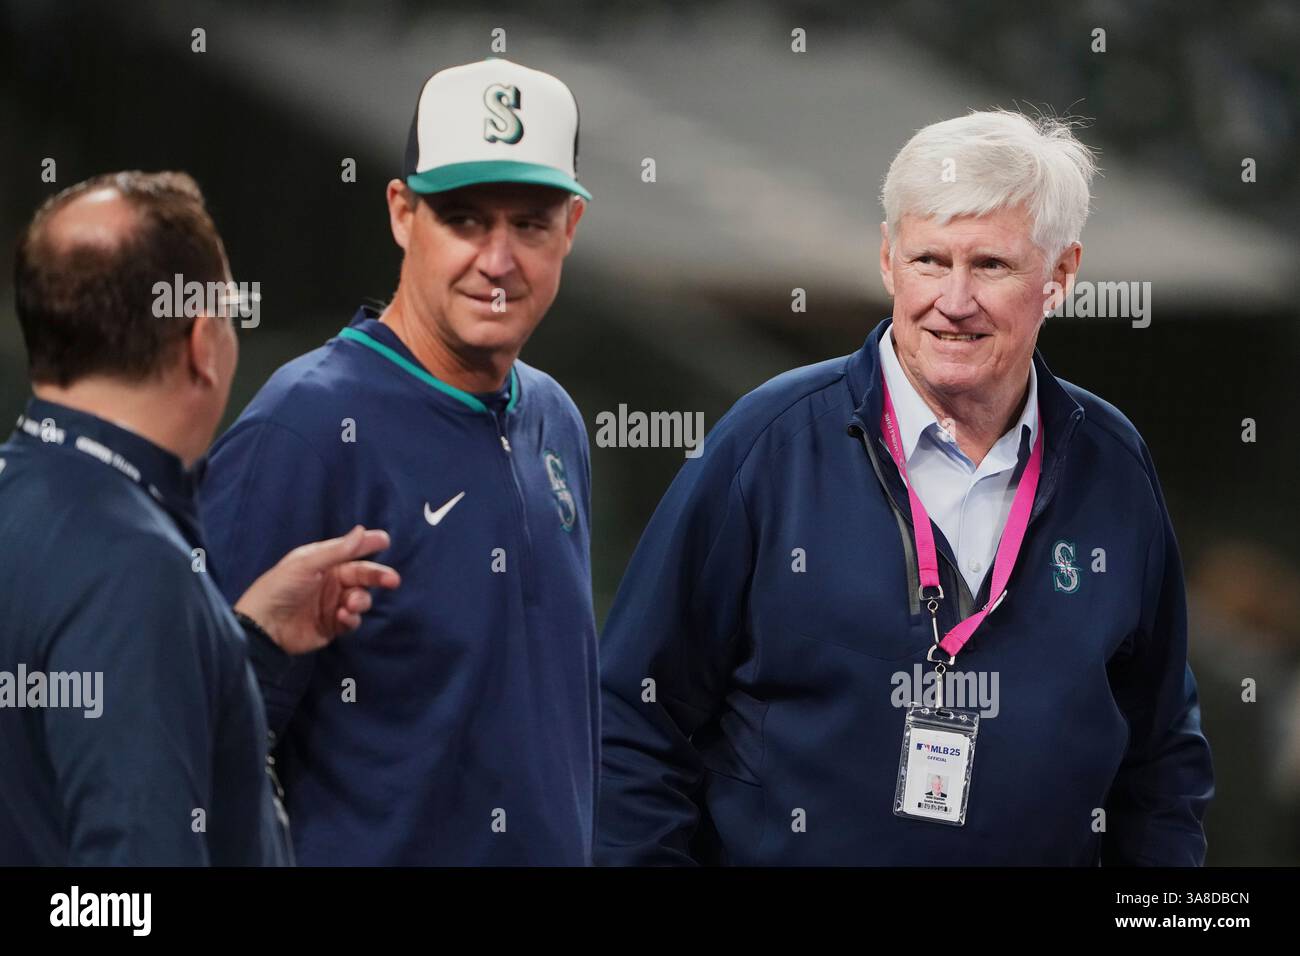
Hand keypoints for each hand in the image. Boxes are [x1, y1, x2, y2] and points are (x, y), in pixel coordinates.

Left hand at [234, 525, 400, 654]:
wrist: (262, 628)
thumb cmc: (278, 589)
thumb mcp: (306, 564)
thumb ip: (337, 551)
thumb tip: (362, 531)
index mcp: (322, 562)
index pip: (351, 550)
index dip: (367, 544)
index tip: (385, 540)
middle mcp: (330, 581)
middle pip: (363, 575)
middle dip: (378, 576)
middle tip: (392, 580)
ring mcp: (332, 603)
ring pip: (361, 598)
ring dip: (361, 600)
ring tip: (350, 604)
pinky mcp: (332, 625)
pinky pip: (352, 620)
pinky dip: (352, 618)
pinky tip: (343, 616)